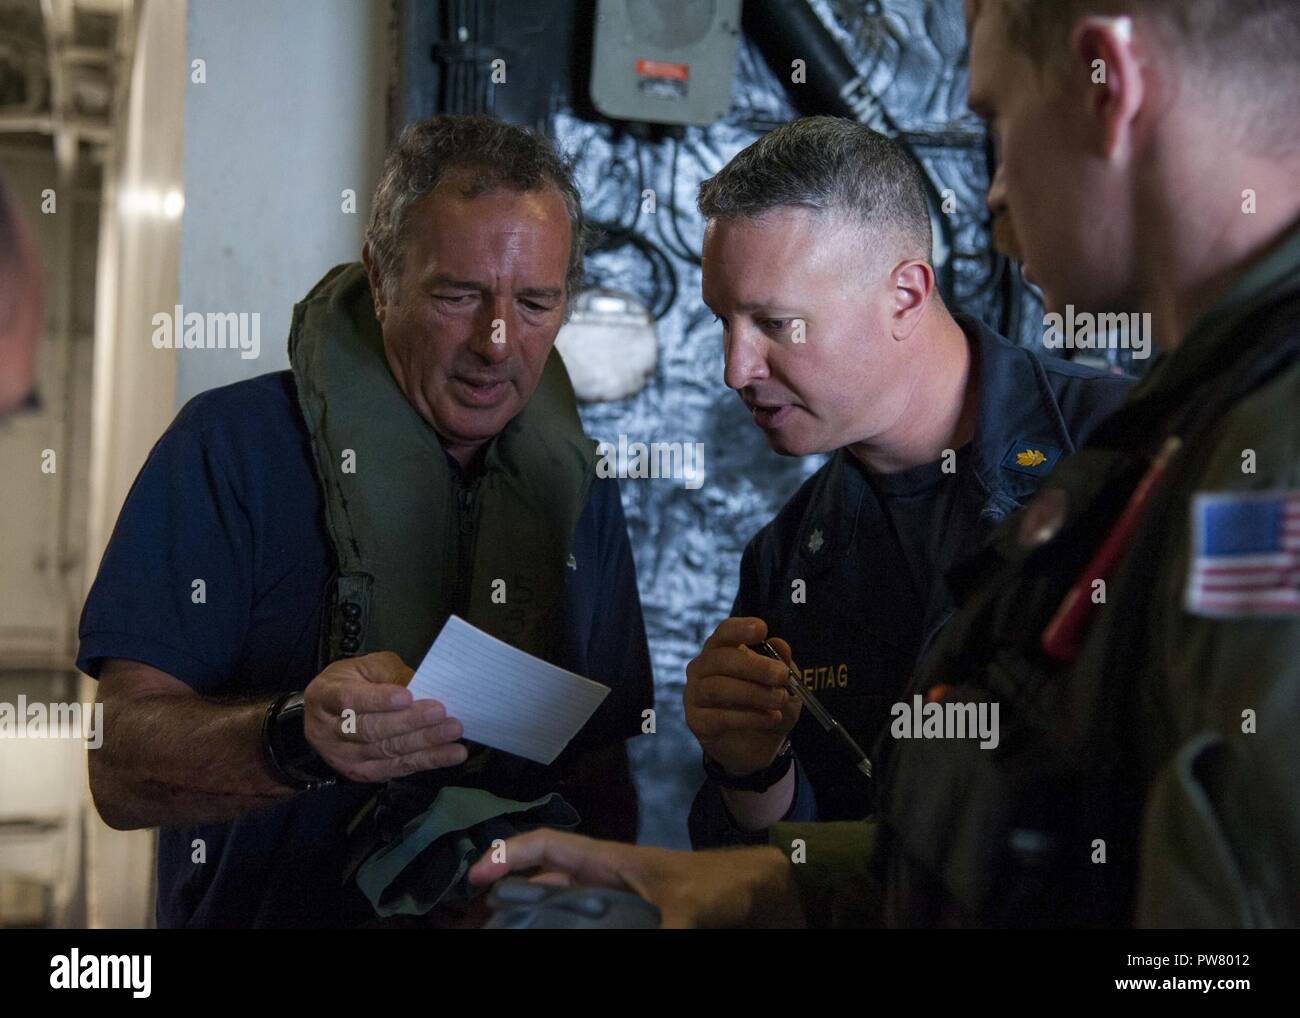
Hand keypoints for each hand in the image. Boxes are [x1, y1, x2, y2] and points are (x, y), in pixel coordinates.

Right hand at [303, 651, 467, 781]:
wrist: (322, 722)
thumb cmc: (348, 686)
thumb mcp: (362, 668)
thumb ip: (387, 672)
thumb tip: (421, 684)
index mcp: (326, 696)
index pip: (350, 699)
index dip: (378, 700)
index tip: (406, 696)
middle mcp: (330, 731)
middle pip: (370, 730)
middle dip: (409, 722)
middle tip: (440, 713)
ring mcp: (345, 757)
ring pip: (387, 751)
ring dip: (424, 743)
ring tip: (452, 732)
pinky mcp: (364, 774)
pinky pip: (398, 768)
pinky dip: (428, 761)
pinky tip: (451, 754)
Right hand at [467, 829, 804, 928]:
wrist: (750, 892)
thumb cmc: (717, 885)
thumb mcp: (688, 909)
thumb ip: (665, 932)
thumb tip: (654, 941)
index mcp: (607, 859)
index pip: (548, 846)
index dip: (509, 855)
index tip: (477, 876)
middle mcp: (600, 876)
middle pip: (540, 878)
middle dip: (504, 893)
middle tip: (471, 920)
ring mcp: (609, 897)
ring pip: (553, 902)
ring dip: (524, 914)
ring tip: (494, 930)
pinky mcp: (622, 917)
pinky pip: (576, 920)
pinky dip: (552, 927)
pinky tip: (541, 938)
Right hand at [684, 617, 800, 776]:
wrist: (758, 746)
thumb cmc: (766, 705)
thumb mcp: (783, 685)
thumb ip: (782, 664)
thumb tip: (780, 645)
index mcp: (721, 650)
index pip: (724, 632)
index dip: (740, 629)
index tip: (762, 630)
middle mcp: (702, 668)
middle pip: (720, 659)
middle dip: (754, 666)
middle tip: (782, 675)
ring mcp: (695, 694)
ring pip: (718, 688)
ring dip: (753, 693)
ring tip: (779, 700)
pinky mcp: (696, 721)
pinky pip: (720, 717)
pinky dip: (749, 717)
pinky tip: (771, 719)